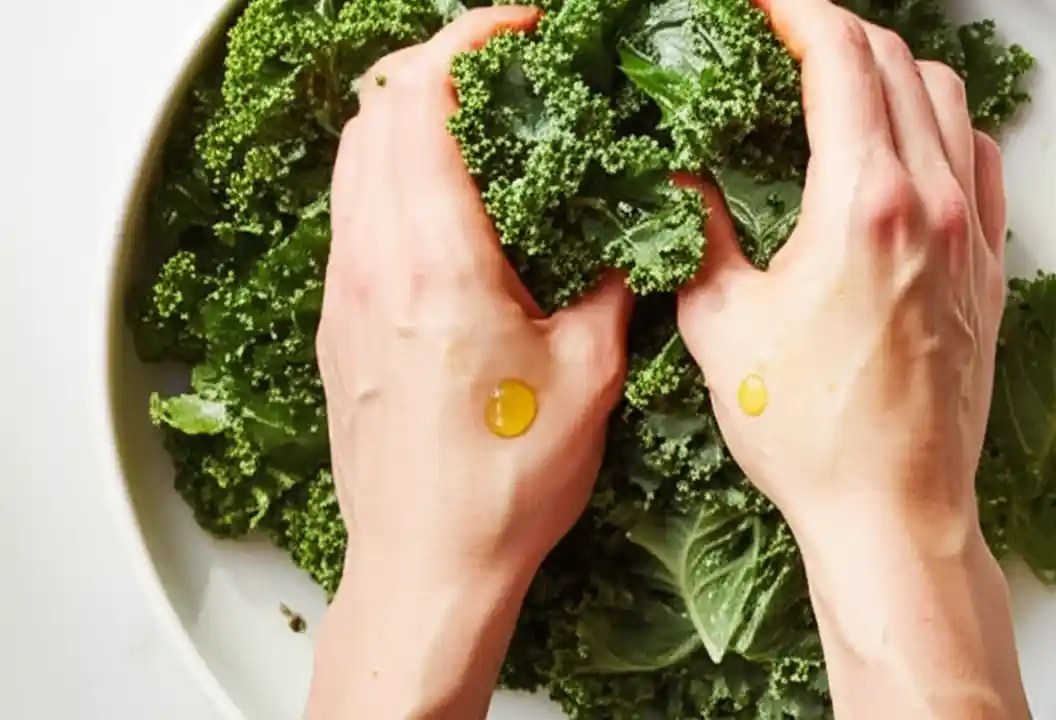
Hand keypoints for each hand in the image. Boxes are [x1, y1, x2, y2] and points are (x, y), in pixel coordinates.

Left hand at [308, 7, 629, 718]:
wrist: (426, 566)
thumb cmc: (505, 487)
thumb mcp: (592, 376)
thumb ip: (614, 284)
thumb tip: (632, 232)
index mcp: (438, 267)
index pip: (421, 100)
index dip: (467, 41)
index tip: (519, 29)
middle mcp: (373, 266)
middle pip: (374, 110)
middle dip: (437, 66)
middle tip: (505, 73)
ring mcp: (343, 293)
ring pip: (353, 157)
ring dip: (408, 118)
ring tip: (478, 129)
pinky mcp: (336, 323)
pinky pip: (350, 212)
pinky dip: (390, 175)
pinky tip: (446, 207)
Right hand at [678, 0, 1006, 543]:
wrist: (891, 510)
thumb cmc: (812, 435)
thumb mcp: (721, 325)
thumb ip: (697, 236)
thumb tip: (680, 188)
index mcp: (864, 204)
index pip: (840, 57)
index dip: (796, 11)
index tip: (765, 4)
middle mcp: (933, 205)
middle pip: (898, 62)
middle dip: (838, 30)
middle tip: (789, 37)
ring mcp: (972, 236)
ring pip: (947, 101)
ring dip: (893, 70)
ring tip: (845, 80)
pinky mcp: (988, 272)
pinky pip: (983, 162)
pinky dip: (944, 127)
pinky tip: (913, 146)